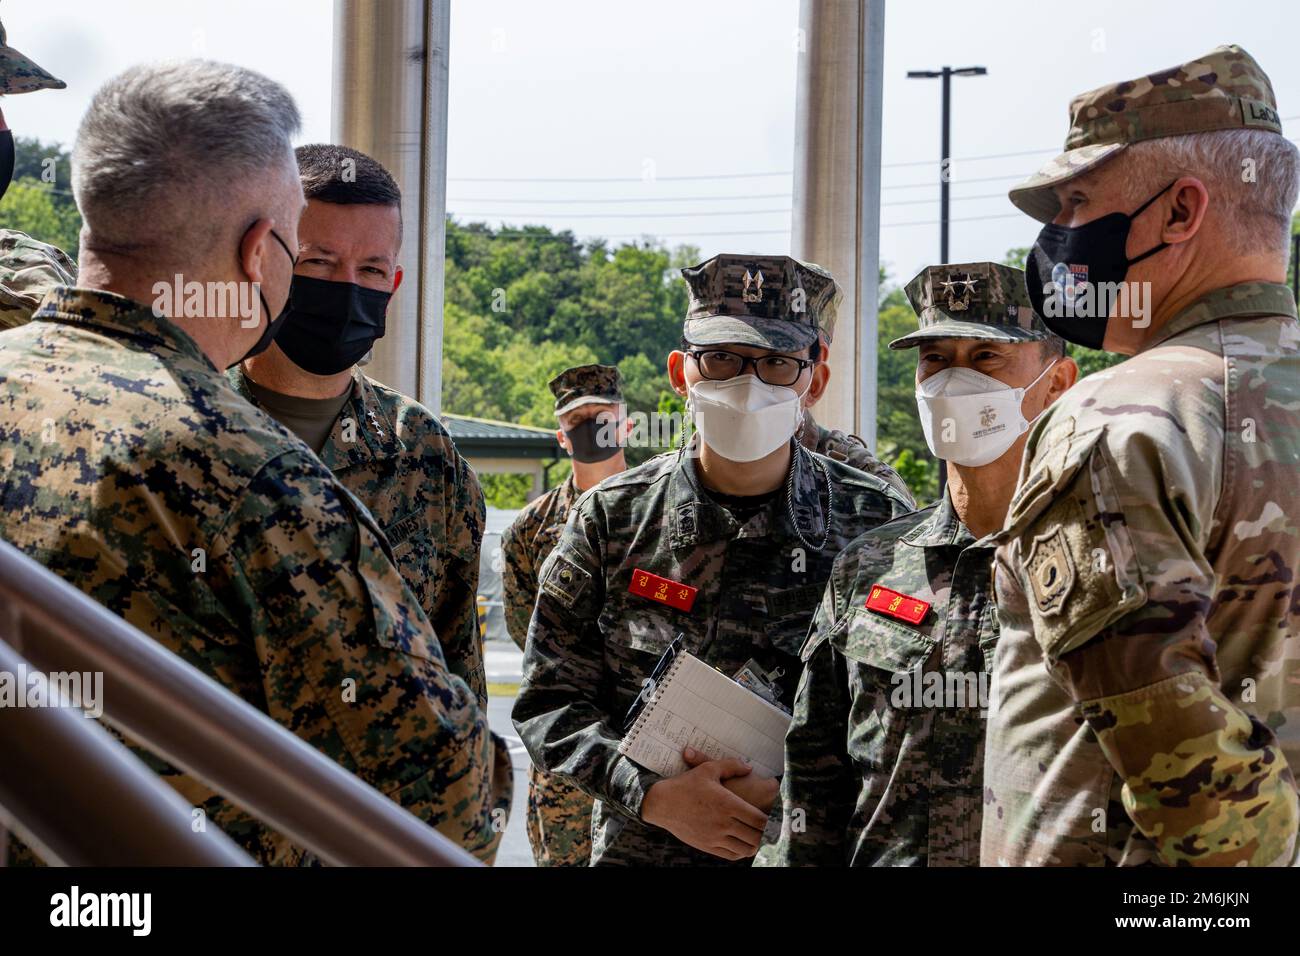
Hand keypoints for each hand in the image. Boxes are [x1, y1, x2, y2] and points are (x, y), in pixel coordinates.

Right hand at [640, 747, 769, 860]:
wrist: (663, 803)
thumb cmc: (686, 784)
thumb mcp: (709, 769)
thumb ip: (732, 766)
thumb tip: (749, 767)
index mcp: (728, 804)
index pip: (758, 819)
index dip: (770, 821)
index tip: (774, 818)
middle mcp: (724, 823)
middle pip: (755, 836)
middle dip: (765, 834)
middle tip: (771, 830)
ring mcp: (715, 837)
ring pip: (745, 849)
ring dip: (755, 844)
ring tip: (758, 838)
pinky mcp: (707, 846)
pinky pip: (731, 854)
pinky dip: (741, 852)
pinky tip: (743, 845)